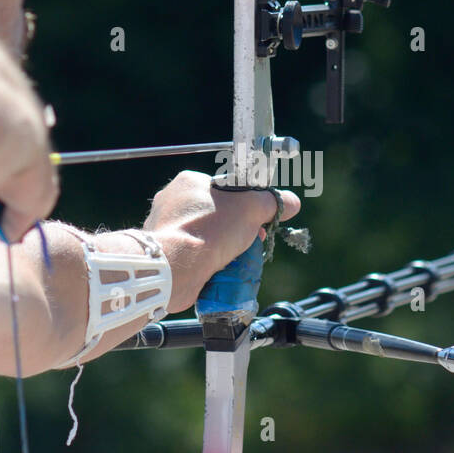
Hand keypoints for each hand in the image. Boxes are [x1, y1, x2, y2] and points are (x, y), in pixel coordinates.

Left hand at [143, 170, 301, 311]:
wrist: (175, 268)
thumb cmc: (209, 231)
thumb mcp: (251, 209)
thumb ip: (272, 203)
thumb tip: (291, 203)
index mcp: (190, 181)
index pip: (224, 190)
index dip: (245, 206)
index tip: (256, 222)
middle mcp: (172, 201)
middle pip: (214, 214)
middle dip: (235, 230)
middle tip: (249, 244)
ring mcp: (164, 228)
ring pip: (203, 236)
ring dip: (221, 248)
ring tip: (233, 261)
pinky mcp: (162, 254)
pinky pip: (191, 255)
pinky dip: (205, 263)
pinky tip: (215, 271)